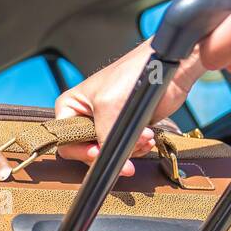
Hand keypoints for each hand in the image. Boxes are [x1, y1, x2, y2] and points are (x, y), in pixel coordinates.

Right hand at [54, 41, 205, 176]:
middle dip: (110, 151)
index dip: (80, 151)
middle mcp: (85, 116)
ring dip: (129, 150)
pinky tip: (146, 136)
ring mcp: (105, 123)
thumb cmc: (133, 73)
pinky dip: (137, 147)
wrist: (165, 70)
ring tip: (142, 136)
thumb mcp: (107, 106)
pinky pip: (126, 150)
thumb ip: (100, 136)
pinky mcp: (124, 128)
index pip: (64, 140)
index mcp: (71, 106)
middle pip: (87, 151)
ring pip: (109, 153)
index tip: (97, 152)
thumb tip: (104, 160)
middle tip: (125, 149)